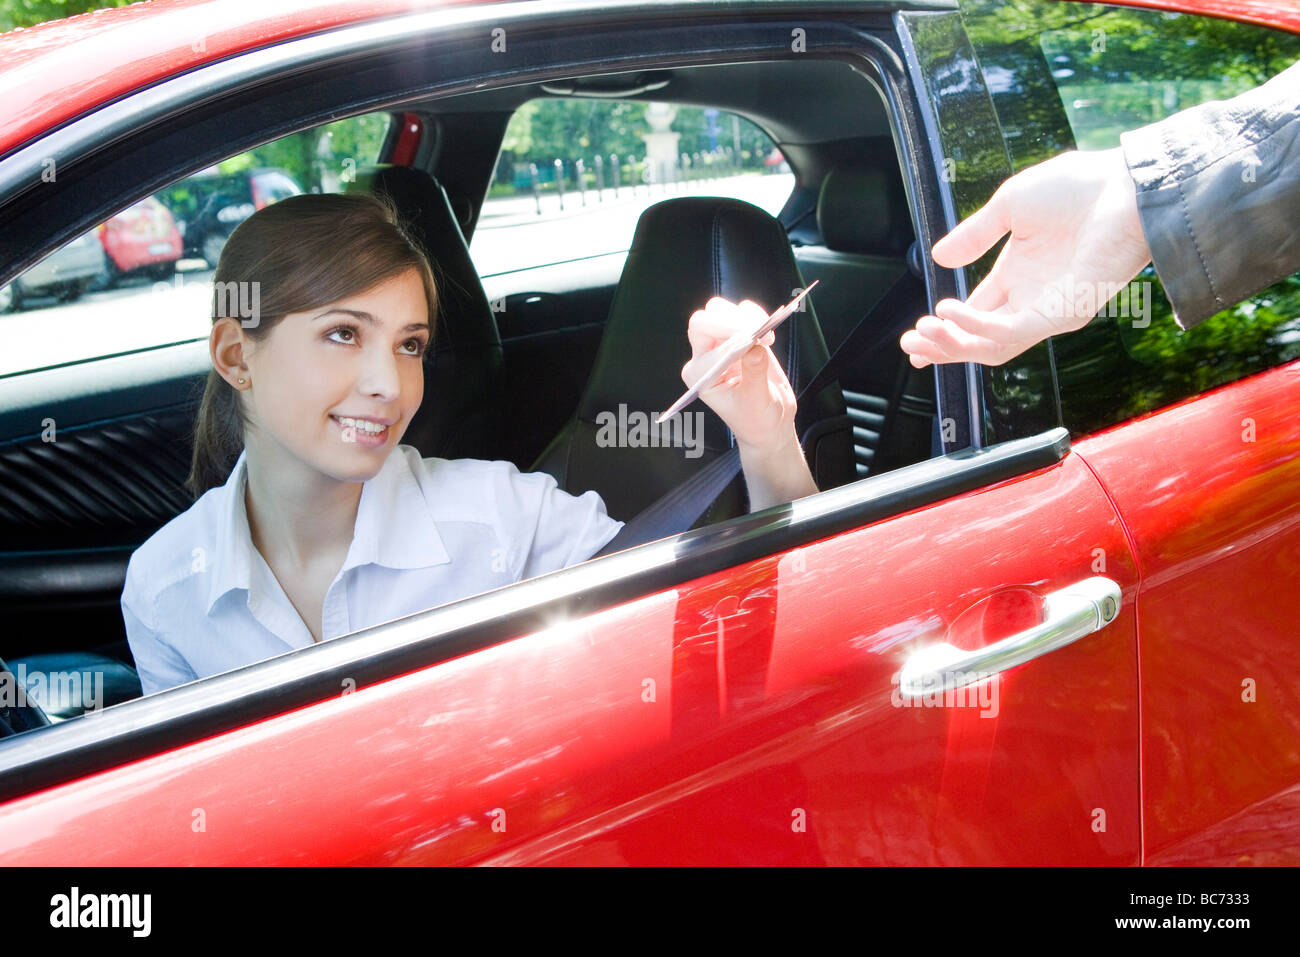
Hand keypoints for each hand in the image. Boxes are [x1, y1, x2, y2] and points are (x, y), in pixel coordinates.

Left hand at [681, 297, 796, 453]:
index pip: (706, 343)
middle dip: (729, 320)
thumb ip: (754, 376)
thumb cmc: (756, 420)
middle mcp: (705, 357)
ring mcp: (721, 345)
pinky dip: (754, 315)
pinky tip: (768, 334)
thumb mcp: (755, 403)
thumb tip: (754, 349)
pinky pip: (741, 312)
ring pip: (719, 310)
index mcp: (700, 375)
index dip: (731, 337)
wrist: (768, 424)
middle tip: (757, 330)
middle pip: (703, 321)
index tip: (754, 341)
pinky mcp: (740, 337)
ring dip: (744, 316)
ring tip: (766, 336)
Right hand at [899, 147, 1152, 367]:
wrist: (1126, 187)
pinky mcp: (1062, 315)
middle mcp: (1032, 300)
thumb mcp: (1010, 205)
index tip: (914, 332)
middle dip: (941, 346)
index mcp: (1019, 277)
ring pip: (992, 346)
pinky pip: (1011, 332)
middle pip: (978, 340)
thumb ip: (974, 234)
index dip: (943, 328)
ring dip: (952, 344)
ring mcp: (1048, 311)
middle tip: (909, 345)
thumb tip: (938, 258)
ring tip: (922, 332)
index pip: (975, 315)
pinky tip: (951, 312)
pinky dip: (977, 327)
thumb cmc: (1080, 189)